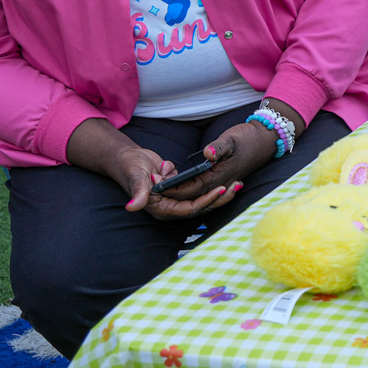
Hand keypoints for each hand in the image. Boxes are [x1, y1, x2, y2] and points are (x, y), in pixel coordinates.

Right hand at [65, 118, 233, 218]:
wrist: (128, 158)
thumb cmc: (130, 167)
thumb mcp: (136, 177)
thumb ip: (138, 192)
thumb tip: (133, 207)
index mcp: (161, 208)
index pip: (189, 209)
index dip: (205, 201)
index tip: (220, 190)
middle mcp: (171, 206)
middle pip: (200, 207)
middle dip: (219, 198)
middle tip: (237, 186)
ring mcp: (177, 199)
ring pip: (203, 199)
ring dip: (220, 193)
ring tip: (238, 183)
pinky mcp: (181, 189)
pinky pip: (200, 190)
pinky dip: (211, 185)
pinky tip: (228, 177)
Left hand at [157, 122, 276, 203]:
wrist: (266, 139)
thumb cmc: (248, 138)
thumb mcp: (232, 138)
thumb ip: (219, 147)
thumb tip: (208, 154)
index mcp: (219, 176)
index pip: (190, 189)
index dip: (172, 189)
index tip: (155, 185)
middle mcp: (220, 183)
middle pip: (191, 196)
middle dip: (173, 193)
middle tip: (153, 187)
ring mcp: (223, 183)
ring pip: (198, 195)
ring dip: (181, 192)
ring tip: (164, 187)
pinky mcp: (224, 179)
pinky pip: (205, 190)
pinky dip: (191, 189)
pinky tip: (182, 184)